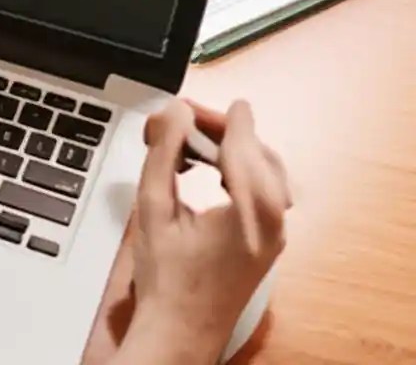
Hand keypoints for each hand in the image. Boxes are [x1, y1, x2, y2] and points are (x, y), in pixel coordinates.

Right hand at [114, 99, 290, 364]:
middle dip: (223, 130)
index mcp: (254, 209)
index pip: (241, 143)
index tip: (195, 101)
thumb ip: (164, 155)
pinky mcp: (268, 240)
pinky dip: (239, 171)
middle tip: (184, 119)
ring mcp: (276, 232)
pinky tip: (210, 169)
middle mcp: (275, 219)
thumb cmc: (167, 280)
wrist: (180, 330)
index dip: (214, 118)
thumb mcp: (155, 209)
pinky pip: (264, 191)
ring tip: (191, 142)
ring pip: (265, 171)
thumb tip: (173, 114)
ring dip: (233, 149)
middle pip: (258, 154)